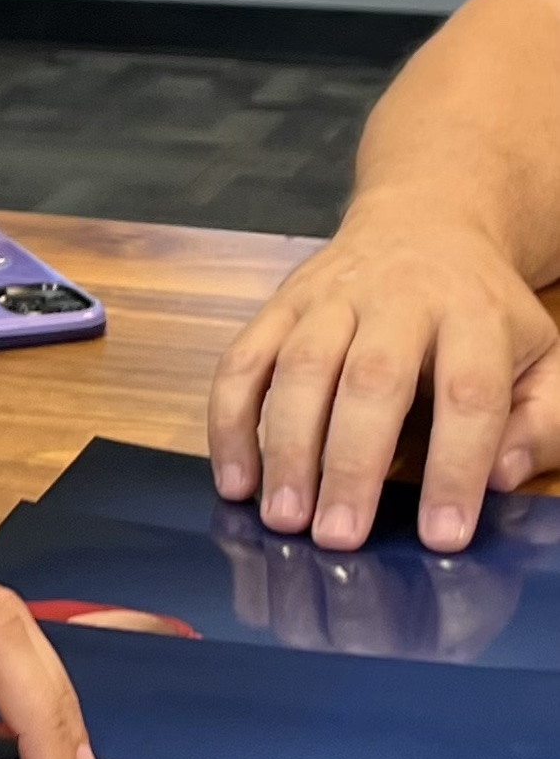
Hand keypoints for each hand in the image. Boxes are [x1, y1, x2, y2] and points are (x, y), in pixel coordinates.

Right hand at [206, 201, 559, 549]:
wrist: (423, 221)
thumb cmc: (483, 308)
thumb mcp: (543, 354)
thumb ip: (540, 420)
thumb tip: (502, 476)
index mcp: (474, 313)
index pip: (469, 394)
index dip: (456, 467)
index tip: (441, 535)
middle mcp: (398, 299)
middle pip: (372, 380)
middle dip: (352, 464)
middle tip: (338, 537)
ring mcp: (329, 299)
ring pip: (299, 369)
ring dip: (285, 446)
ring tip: (284, 517)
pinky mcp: (279, 304)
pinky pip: (242, 361)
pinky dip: (230, 421)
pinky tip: (236, 478)